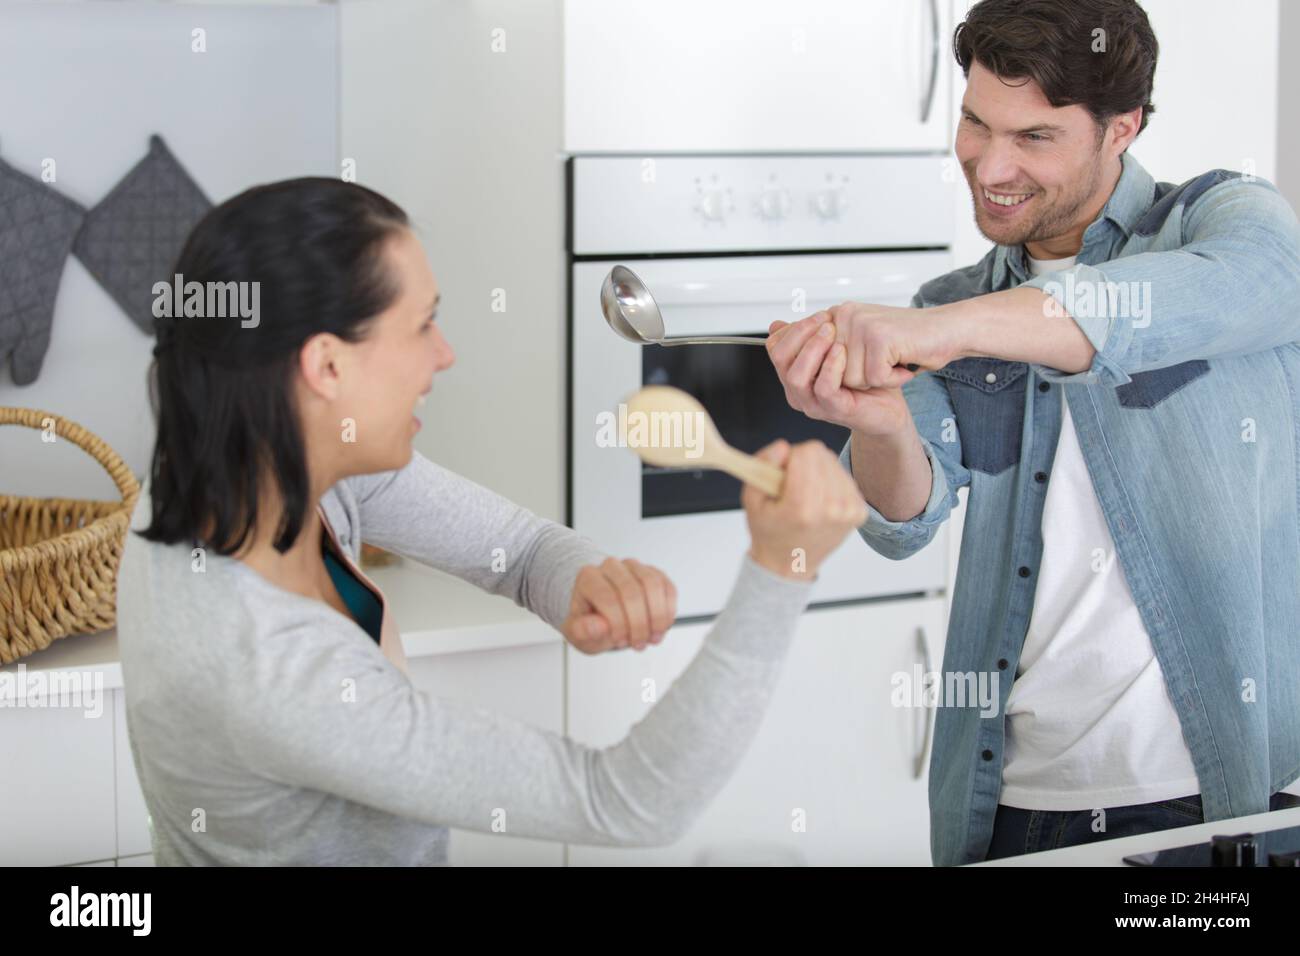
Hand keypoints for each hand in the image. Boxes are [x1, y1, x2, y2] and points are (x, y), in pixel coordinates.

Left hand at [562, 557, 677, 653]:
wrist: (603, 616)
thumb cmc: (591, 623)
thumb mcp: (579, 635)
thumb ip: (583, 631)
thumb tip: (599, 626)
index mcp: (588, 578)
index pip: (608, 598)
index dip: (618, 624)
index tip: (619, 641)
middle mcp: (611, 567)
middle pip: (632, 592)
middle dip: (639, 625)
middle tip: (638, 644)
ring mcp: (633, 567)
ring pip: (653, 586)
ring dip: (657, 617)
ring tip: (652, 637)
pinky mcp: (653, 573)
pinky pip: (667, 588)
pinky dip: (668, 611)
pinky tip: (660, 627)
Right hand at [742, 439, 868, 579]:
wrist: (791, 563)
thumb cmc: (770, 532)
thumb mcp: (751, 499)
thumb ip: (762, 466)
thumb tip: (782, 447)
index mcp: (803, 507)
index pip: (806, 452)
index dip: (789, 458)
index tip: (782, 476)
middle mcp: (832, 509)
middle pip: (821, 454)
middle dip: (803, 463)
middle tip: (793, 486)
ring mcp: (849, 511)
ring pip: (834, 463)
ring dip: (818, 471)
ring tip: (806, 494)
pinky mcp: (860, 511)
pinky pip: (844, 477)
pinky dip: (830, 482)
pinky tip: (819, 499)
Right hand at [766, 311, 912, 437]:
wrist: (888, 407)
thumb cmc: (861, 379)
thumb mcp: (831, 351)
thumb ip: (809, 338)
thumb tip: (778, 324)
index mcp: (793, 376)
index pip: (775, 347)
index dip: (794, 328)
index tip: (820, 316)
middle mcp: (798, 392)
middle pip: (780, 359)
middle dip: (801, 333)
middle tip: (826, 320)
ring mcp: (814, 404)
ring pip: (796, 376)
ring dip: (813, 348)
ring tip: (833, 331)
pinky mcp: (834, 410)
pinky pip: (823, 388)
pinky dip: (830, 366)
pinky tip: (842, 351)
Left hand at [823, 301, 960, 388]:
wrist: (948, 331)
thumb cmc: (908, 342)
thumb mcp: (863, 343)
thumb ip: (834, 349)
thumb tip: (800, 358)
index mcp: (838, 314)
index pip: (818, 361)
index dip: (843, 372)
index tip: (869, 361)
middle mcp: (844, 315)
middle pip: (833, 372)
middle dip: (861, 377)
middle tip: (884, 360)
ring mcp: (860, 324)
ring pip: (851, 379)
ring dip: (877, 379)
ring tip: (894, 359)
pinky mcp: (878, 338)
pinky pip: (874, 379)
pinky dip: (893, 379)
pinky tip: (904, 363)